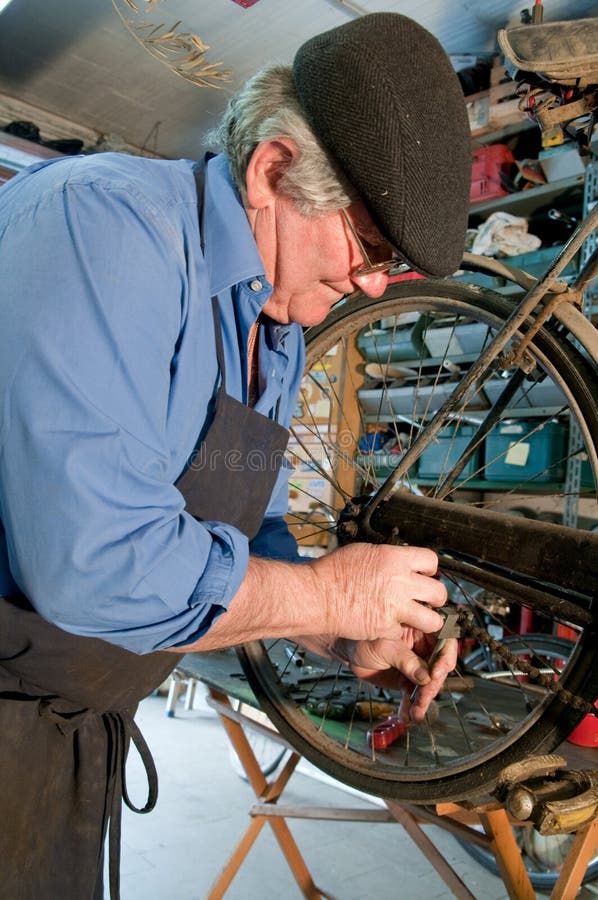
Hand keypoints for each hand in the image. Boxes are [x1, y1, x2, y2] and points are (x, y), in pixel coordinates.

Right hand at [310, 543, 446, 642]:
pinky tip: (388, 624)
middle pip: (439, 592)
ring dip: (428, 621)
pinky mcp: (387, 627)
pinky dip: (398, 631)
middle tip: (429, 601)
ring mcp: (395, 607)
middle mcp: (400, 582)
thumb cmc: (333, 572)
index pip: (432, 561)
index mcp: (395, 558)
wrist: (317, 596)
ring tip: (419, 620)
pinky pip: (404, 632)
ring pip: (433, 620)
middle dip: (436, 598)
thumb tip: (401, 561)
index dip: (430, 570)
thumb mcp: (364, 552)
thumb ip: (389, 558)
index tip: (425, 575)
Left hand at [336, 632, 457, 722]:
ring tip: (415, 712)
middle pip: (439, 667)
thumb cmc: (363, 638)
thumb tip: (426, 677)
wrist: (347, 651)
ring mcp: (417, 664)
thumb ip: (406, 660)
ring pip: (429, 684)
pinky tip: (407, 715)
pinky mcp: (408, 679)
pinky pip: (416, 694)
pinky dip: (412, 706)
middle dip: (432, 686)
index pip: (444, 642)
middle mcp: (423, 647)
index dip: (444, 659)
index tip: (436, 674)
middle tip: (423, 698)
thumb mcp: (385, 646)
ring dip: (423, 700)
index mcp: (421, 629)